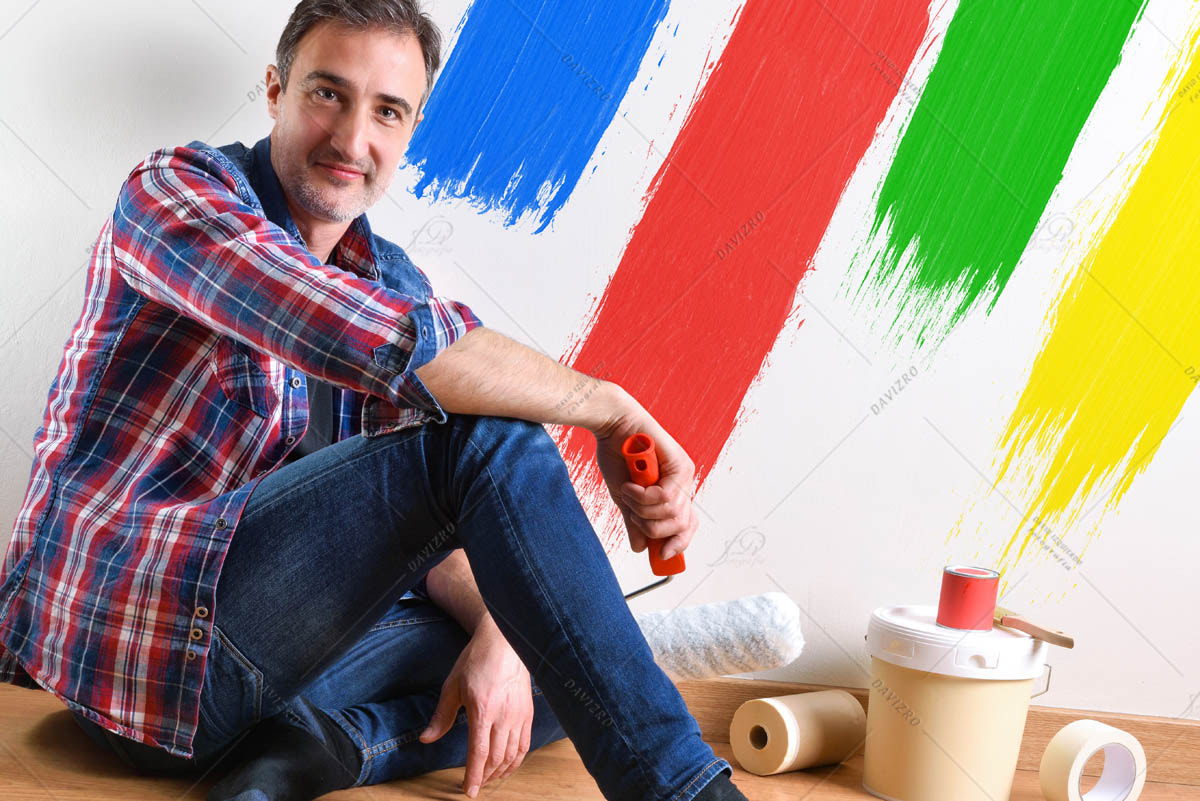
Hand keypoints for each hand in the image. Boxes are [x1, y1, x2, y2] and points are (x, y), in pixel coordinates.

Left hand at [419, 621, 533, 796]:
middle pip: (496, 757)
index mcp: (482, 709)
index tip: (469, 791)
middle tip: (475, 785)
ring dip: (500, 771)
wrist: (504, 641)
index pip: (479, 752)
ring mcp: (519, 715)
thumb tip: (426, 739)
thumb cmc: (476, 661)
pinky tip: (508, 765)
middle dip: (485, 776)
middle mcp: (504, 715)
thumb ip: (441, 716)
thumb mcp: (452, 686)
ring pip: (512, 754)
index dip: (473, 775)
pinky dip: (516, 760)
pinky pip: (524, 744)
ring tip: (489, 778)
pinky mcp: (528, 712)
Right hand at [593, 394, 698, 559]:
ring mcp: (685, 474)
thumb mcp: (625, 499)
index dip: (678, 544)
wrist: (612, 427)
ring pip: (670, 513)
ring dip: (642, 508)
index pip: (687, 527)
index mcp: (674, 495)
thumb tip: (641, 549)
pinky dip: (642, 496)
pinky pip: (666, 497)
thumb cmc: (618, 458)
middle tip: (631, 511)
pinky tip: (631, 485)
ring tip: (628, 492)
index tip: (663, 557)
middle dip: (649, 526)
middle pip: (678, 525)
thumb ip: (635, 522)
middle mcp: (684, 485)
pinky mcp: (680, 464)